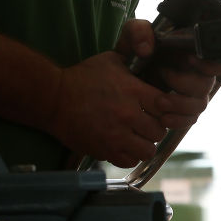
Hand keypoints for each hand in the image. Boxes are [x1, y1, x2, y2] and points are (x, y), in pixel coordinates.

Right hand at [48, 48, 168, 167]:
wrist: (53, 99)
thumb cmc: (82, 77)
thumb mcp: (111, 61)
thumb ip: (134, 62)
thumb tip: (151, 59)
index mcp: (133, 91)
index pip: (166, 105)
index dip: (166, 109)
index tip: (159, 109)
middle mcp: (128, 114)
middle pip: (159, 131)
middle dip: (156, 128)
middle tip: (147, 124)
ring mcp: (116, 134)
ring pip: (147, 150)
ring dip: (144, 144)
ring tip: (137, 137)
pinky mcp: (104, 150)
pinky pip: (129, 161)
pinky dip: (130, 156)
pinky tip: (124, 146)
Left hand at [118, 19, 220, 129]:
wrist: (123, 74)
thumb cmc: (133, 50)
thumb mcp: (132, 33)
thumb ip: (138, 31)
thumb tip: (147, 49)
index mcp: (193, 52)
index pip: (220, 58)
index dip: (213, 63)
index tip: (191, 59)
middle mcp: (197, 73)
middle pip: (208, 83)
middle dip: (186, 84)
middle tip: (163, 76)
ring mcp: (191, 92)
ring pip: (200, 104)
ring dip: (181, 105)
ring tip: (159, 103)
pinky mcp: (182, 109)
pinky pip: (190, 119)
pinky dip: (179, 121)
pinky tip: (163, 118)